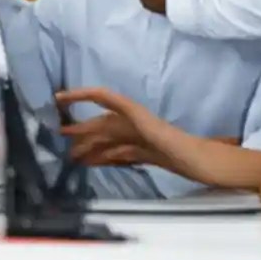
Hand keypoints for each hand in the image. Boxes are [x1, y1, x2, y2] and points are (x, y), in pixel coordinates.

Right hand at [56, 87, 174, 164]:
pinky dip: (104, 156)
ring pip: (109, 140)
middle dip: (81, 128)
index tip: (58, 99)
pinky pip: (120, 153)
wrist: (203, 164)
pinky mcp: (147, 155)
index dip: (82, 95)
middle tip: (57, 135)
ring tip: (70, 154)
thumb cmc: (180, 146)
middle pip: (103, 124)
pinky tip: (92, 163)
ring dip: (90, 145)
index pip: (103, 98)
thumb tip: (103, 95)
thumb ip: (131, 113)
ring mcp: (141, 140)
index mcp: (135, 114)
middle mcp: (136, 123)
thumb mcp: (154, 129)